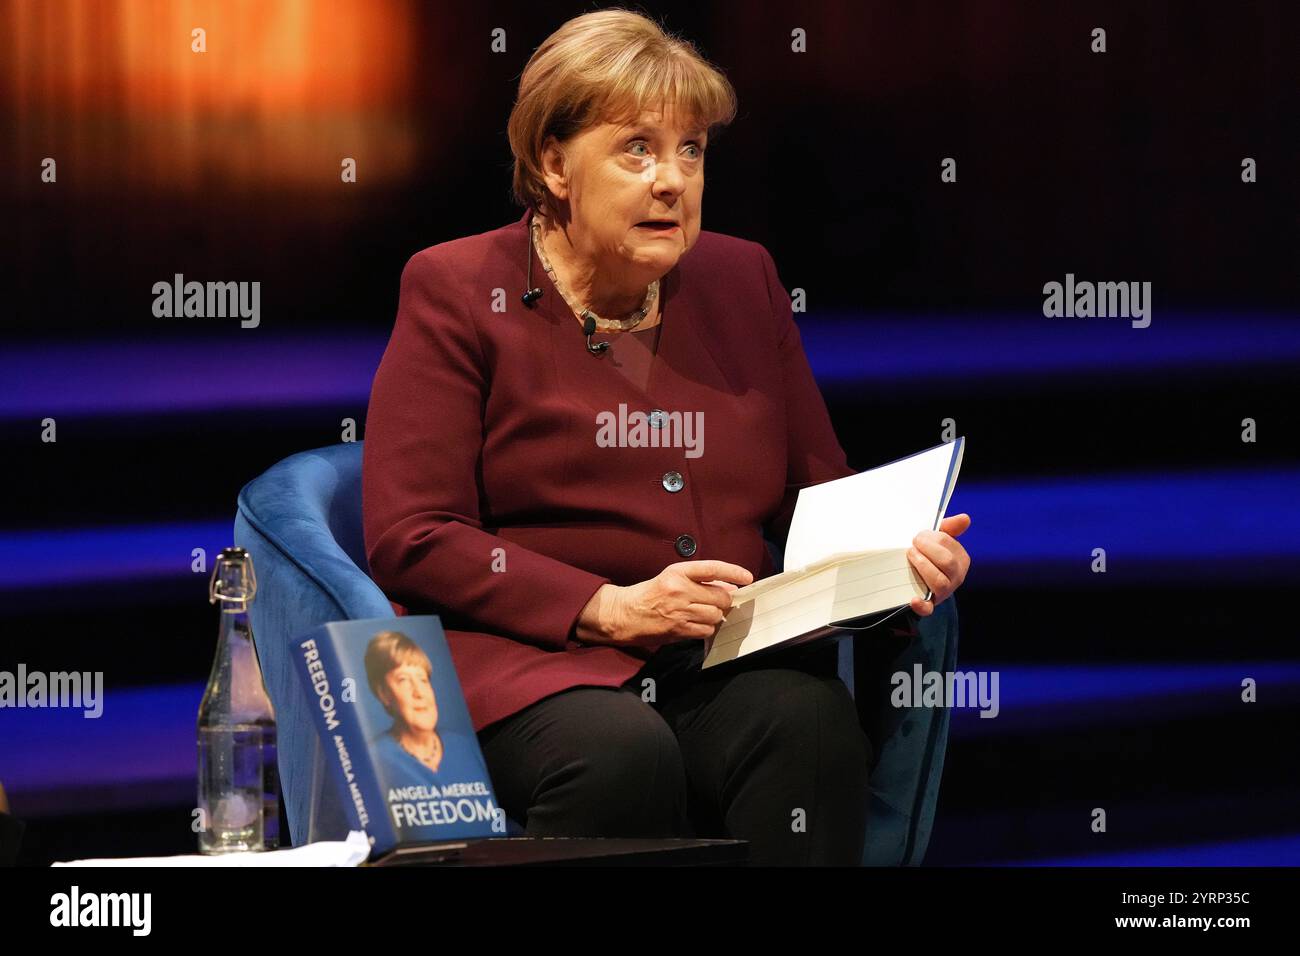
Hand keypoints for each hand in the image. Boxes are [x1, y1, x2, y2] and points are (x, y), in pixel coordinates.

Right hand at [576, 561, 753, 649]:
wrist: (626, 614)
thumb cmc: (650, 594)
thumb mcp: (672, 578)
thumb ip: (698, 580)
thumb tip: (728, 586)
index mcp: (678, 572)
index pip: (713, 568)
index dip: (733, 572)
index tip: (747, 577)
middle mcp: (680, 590)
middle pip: (720, 597)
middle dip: (724, 601)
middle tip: (717, 602)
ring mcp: (680, 611)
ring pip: (716, 615)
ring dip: (715, 616)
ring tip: (704, 613)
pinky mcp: (679, 629)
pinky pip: (707, 630)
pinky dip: (707, 628)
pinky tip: (697, 624)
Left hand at [907, 513, 971, 616]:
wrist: (919, 579)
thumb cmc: (931, 556)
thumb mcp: (939, 540)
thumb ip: (949, 528)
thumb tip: (965, 518)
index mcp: (961, 559)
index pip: (948, 544)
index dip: (931, 538)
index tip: (918, 536)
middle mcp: (956, 577)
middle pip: (947, 562)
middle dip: (927, 550)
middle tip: (913, 544)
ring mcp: (944, 592)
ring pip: (940, 582)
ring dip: (923, 567)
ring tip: (910, 557)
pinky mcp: (930, 604)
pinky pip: (928, 608)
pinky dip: (921, 605)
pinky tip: (914, 600)